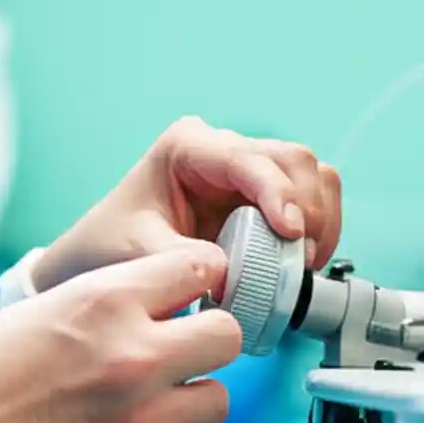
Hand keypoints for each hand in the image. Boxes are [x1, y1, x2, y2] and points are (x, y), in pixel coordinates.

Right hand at [0, 244, 240, 422]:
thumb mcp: (37, 312)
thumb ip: (107, 306)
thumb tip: (161, 307)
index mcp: (104, 300)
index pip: (200, 266)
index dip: (199, 279)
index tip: (189, 294)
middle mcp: (134, 355)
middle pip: (226, 335)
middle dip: (206, 340)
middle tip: (177, 351)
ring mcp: (139, 421)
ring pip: (216, 400)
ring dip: (187, 397)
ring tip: (142, 402)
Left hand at [32, 116, 341, 292]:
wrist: (103, 257)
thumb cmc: (111, 244)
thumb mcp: (138, 253)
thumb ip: (184, 261)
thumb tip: (234, 276)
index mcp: (187, 147)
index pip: (247, 158)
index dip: (278, 192)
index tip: (291, 232)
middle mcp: (223, 149)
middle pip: (293, 159)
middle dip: (309, 207)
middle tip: (303, 258)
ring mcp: (247, 171)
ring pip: (311, 175)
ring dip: (320, 219)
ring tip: (305, 263)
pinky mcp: (262, 198)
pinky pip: (310, 200)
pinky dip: (317, 229)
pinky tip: (302, 261)